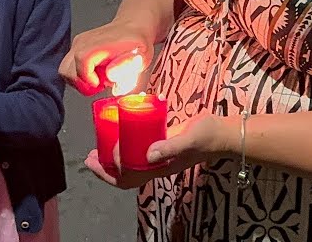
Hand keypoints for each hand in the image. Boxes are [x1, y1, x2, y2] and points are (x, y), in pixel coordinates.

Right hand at [59, 19, 152, 95]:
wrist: (132, 27)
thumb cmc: (137, 43)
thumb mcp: (141, 57)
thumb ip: (126, 68)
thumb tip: (109, 76)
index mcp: (100, 43)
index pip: (82, 61)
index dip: (87, 78)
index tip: (99, 84)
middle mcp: (84, 41)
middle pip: (67, 70)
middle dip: (82, 84)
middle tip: (98, 85)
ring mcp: (77, 44)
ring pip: (65, 70)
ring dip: (79, 81)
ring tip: (97, 80)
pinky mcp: (75, 47)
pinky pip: (69, 67)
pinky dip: (79, 76)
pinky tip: (94, 74)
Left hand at [84, 113, 233, 189]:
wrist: (223, 133)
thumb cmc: (208, 137)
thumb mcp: (190, 139)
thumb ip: (171, 146)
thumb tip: (149, 154)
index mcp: (160, 169)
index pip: (129, 178)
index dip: (112, 172)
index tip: (103, 154)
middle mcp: (156, 165)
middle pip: (125, 175)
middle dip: (105, 169)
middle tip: (88, 157)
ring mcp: (158, 156)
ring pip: (129, 164)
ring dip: (111, 160)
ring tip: (96, 150)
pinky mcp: (161, 143)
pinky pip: (138, 150)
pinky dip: (125, 147)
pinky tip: (118, 134)